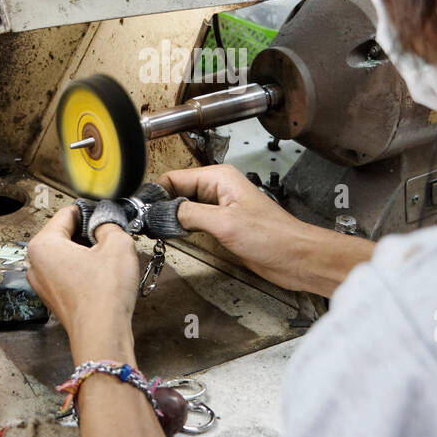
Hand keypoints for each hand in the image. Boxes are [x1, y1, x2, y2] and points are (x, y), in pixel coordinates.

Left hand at [26, 206, 140, 361]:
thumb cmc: (104, 294)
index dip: (92, 211)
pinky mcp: (55, 299)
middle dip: (89, 234)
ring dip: (89, 253)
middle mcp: (36, 265)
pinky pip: (70, 275)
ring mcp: (43, 285)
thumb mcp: (117, 243)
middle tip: (111, 238)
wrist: (103, 334)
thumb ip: (109, 223)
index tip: (106, 214)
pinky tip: (103, 278)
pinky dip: (86, 272)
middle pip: (66, 235)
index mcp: (43, 245)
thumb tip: (104, 223)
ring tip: (109, 260)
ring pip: (69, 255)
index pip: (68, 213)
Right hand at [158, 164, 372, 296]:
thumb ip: (190, 214)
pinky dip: (182, 227)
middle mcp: (218, 189)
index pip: (174, 177)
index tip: (140, 208)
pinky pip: (194, 221)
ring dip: (170, 218)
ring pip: (183, 207)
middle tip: (143, 223)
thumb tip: (162, 212)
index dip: (155, 193)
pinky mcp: (224, 225)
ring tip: (153, 230)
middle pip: (176, 191)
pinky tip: (173, 236)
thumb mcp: (225, 223)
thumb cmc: (273, 237)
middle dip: (160, 205)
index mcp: (219, 178)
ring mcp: (221, 207)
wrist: (296, 258)